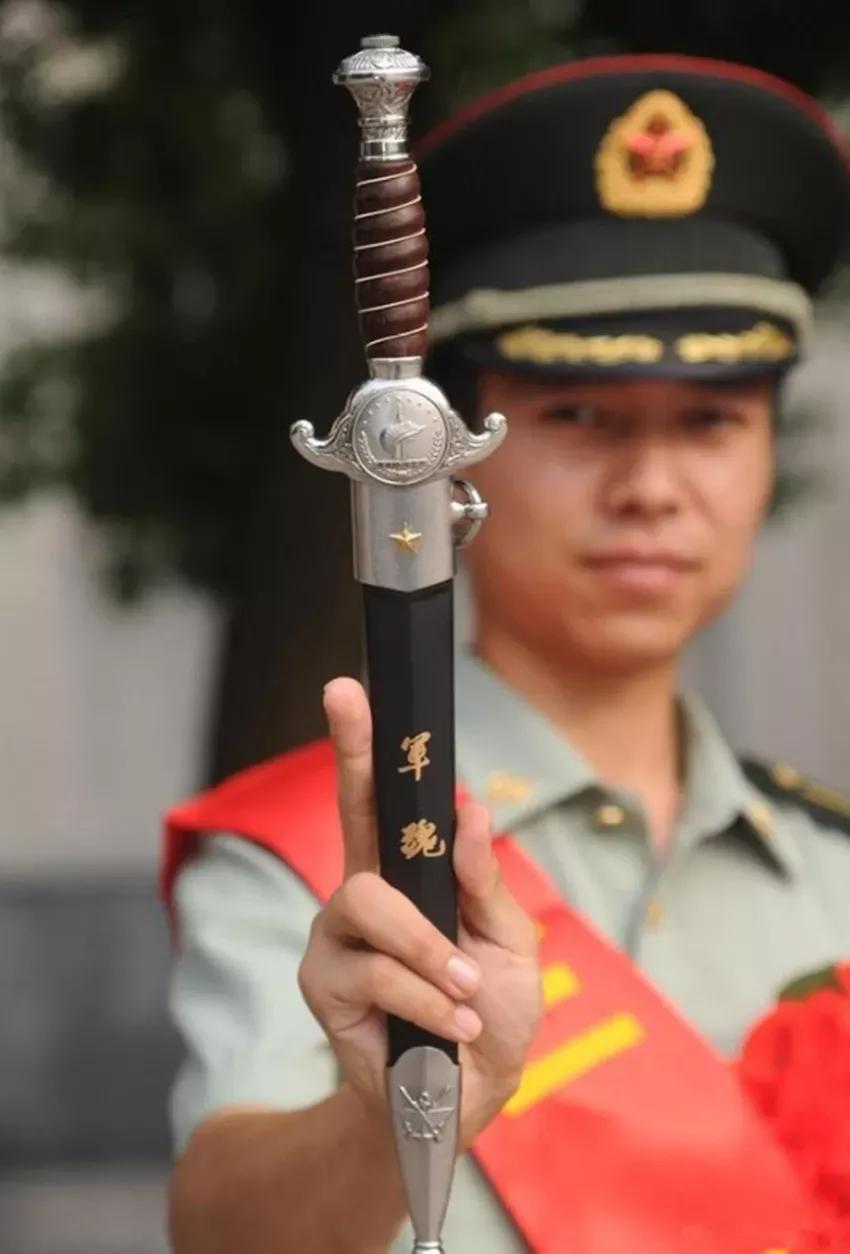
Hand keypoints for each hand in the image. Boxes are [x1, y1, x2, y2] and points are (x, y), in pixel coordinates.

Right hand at [297, 677, 542, 1149]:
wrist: (466, 1101)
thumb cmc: (491, 1016)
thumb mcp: (508, 943)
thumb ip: (483, 880)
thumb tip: (468, 806)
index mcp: (407, 875)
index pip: (379, 798)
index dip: (361, 744)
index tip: (347, 689)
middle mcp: (362, 894)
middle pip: (351, 818)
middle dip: (358, 772)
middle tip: (384, 784)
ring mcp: (336, 938)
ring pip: (368, 902)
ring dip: (430, 951)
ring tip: (468, 996)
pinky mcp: (324, 986)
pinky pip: (376, 971)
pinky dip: (429, 1000)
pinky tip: (457, 1028)